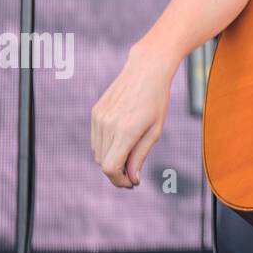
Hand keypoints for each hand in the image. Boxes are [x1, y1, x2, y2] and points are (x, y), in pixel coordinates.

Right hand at [91, 43, 177, 188]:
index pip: (110, 168)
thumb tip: (132, 179)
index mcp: (126, 130)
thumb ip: (141, 156)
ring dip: (111, 158)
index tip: (131, 183)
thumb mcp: (155, 130)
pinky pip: (96, 139)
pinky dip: (106, 145)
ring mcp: (99, 118)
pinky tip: (121, 138)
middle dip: (117, 171)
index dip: (118, 180)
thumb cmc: (157, 100)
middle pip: (103, 163)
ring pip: (98, 152)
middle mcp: (108, 125)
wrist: (146, 69)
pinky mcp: (95, 112)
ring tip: (130, 153)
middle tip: (133, 172)